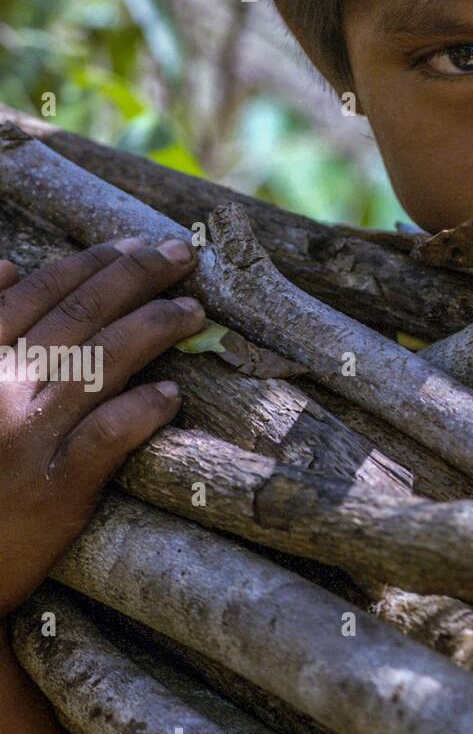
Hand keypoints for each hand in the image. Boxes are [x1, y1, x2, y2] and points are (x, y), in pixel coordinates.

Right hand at [0, 238, 203, 616]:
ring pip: (103, 363)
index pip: (41, 293)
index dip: (94, 262)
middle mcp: (0, 390)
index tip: (136, 244)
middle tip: (181, 256)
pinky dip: (143, 410)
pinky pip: (108, 436)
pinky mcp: (57, 489)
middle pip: (81, 316)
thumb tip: (9, 266)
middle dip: (138, 276)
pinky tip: (172, 394)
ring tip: (193, 312)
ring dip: (156, 327)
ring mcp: (29, 438)